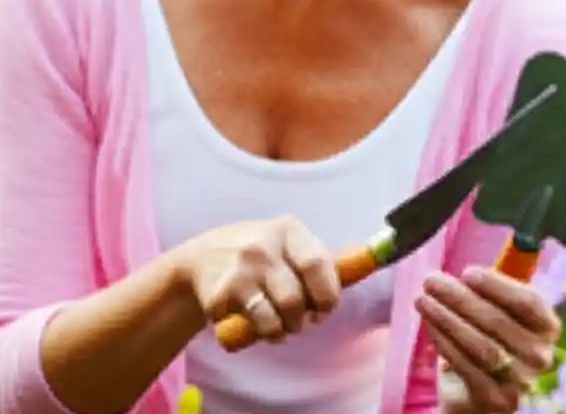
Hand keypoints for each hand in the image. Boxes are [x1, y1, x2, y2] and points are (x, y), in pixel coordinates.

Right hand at [174, 216, 341, 341]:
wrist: (197, 259)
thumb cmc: (255, 255)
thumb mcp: (284, 243)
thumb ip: (316, 260)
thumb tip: (368, 262)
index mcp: (287, 230)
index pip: (317, 264)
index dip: (326, 296)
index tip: (324, 309)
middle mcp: (261, 246)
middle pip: (295, 299)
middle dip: (301, 321)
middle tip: (297, 322)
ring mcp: (238, 271)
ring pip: (274, 321)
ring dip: (279, 332)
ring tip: (274, 325)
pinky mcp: (218, 296)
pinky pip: (248, 332)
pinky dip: (253, 336)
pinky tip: (247, 322)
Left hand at [416, 266, 560, 412]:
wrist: (480, 392)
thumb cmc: (488, 337)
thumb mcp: (498, 310)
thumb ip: (490, 288)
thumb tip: (466, 273)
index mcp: (547, 327)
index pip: (528, 302)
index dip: (497, 285)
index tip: (466, 272)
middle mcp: (540, 356)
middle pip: (497, 321)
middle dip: (459, 297)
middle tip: (431, 281)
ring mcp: (521, 380)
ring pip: (479, 344)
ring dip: (446, 318)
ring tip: (423, 300)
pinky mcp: (496, 399)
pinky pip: (466, 365)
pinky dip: (444, 342)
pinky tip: (430, 326)